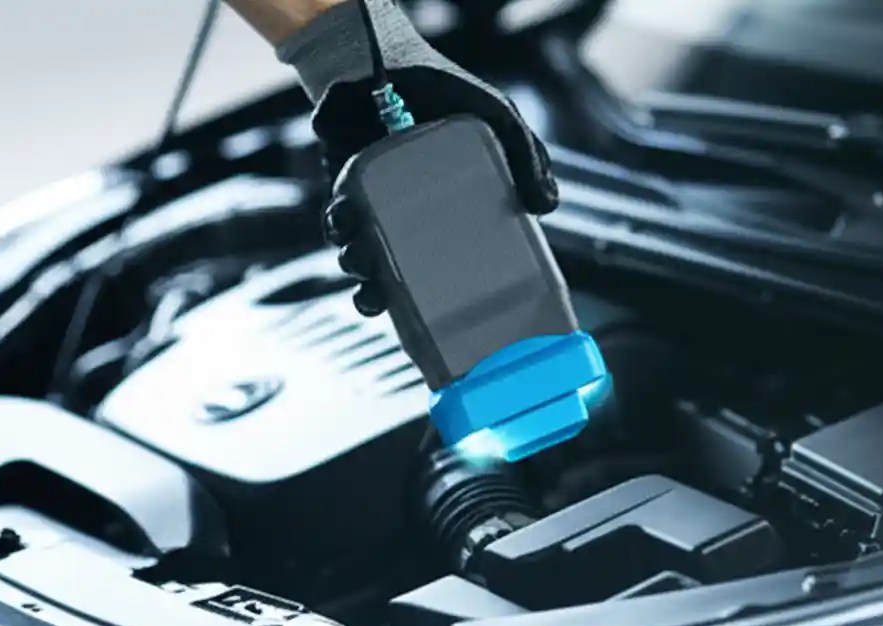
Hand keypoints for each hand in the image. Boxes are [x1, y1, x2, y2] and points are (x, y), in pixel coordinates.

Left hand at [318, 66, 557, 316]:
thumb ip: (528, 156)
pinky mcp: (340, 186)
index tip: (436, 311)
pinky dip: (336, 228)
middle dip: (380, 292)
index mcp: (448, 213)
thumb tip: (546, 207)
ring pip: (360, 253)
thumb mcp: (498, 119)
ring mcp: (372, 203)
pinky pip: (336, 222)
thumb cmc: (444, 90)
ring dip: (355, 265)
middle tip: (380, 291)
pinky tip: (342, 222)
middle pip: (395, 271)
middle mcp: (409, 214)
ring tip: (360, 257)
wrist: (383, 57)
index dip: (439, 296)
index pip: (446, 267)